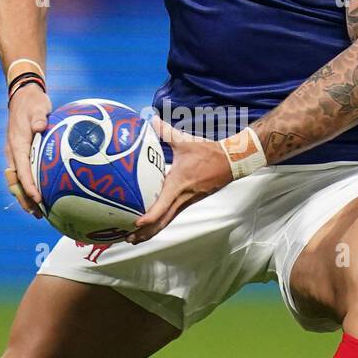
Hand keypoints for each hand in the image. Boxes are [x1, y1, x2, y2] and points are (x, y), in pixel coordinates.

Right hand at [5, 85, 51, 214]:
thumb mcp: (38, 106)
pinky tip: (41, 196)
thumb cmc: (33, 102)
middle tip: (37, 214)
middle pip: (16, 182)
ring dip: (25, 197)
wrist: (23, 97)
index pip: (22, 170)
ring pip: (17, 181)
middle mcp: (13, 152)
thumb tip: (40, 125)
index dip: (29, 186)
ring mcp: (15, 154)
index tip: (38, 199)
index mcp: (17, 144)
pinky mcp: (20, 154)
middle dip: (24, 199)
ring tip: (37, 213)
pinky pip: (22, 175)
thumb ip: (39, 117)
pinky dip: (28, 187)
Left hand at [127, 114, 231, 242]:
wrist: (230, 162)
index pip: (162, 205)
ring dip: (151, 231)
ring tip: (133, 238)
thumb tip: (151, 119)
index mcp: (178, 184)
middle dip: (144, 232)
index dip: (149, 216)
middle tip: (126, 238)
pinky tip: (150, 225)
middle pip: (162, 221)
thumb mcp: (185, 141)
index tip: (135, 223)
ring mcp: (186, 202)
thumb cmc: (208, 152)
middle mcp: (182, 198)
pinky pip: (171, 216)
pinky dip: (159, 223)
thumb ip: (166, 132)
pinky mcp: (189, 202)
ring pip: (166, 221)